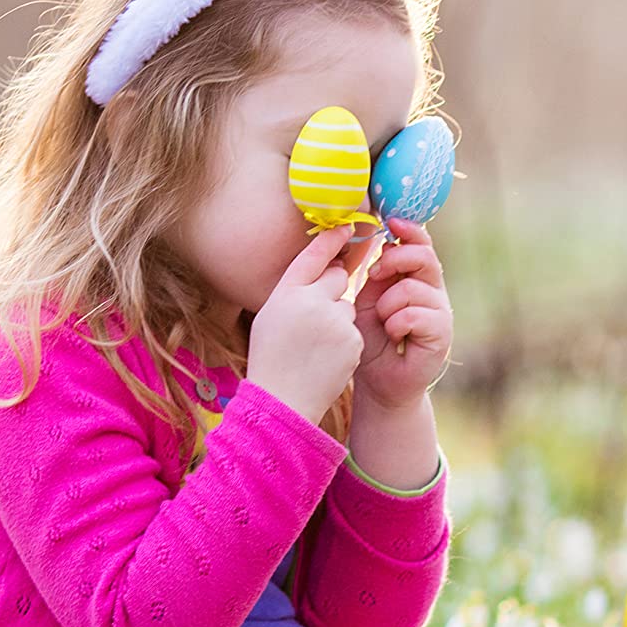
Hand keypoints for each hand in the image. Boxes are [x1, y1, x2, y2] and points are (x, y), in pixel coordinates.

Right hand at [246, 225, 363, 424]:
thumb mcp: (271, 314)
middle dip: (332, 289)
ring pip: (347, 306)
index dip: (332, 239)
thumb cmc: (271, 355)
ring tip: (314, 346)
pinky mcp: (353, 341)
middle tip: (312, 317)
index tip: (348, 225)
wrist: (283, 401)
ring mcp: (336, 323)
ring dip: (337, 319)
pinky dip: (344, 340)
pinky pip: (354, 329)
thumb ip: (296, 288)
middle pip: (339, 278)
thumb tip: (327, 267)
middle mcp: (312, 303)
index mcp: (286, 293)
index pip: (314, 255)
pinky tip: (326, 357)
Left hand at [352, 219, 452, 408]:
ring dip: (387, 305)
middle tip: (374, 276)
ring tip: (383, 322)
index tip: (390, 222)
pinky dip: (396, 324)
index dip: (410, 229)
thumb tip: (385, 241)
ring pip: (412, 289)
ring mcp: (441, 312)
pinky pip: (414, 315)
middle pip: (424, 257)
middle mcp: (434, 291)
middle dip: (394, 260)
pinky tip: (394, 336)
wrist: (378, 380)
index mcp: (417, 278)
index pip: (422, 244)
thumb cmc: (371, 338)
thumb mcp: (367, 299)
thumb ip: (378, 273)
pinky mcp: (442, 334)